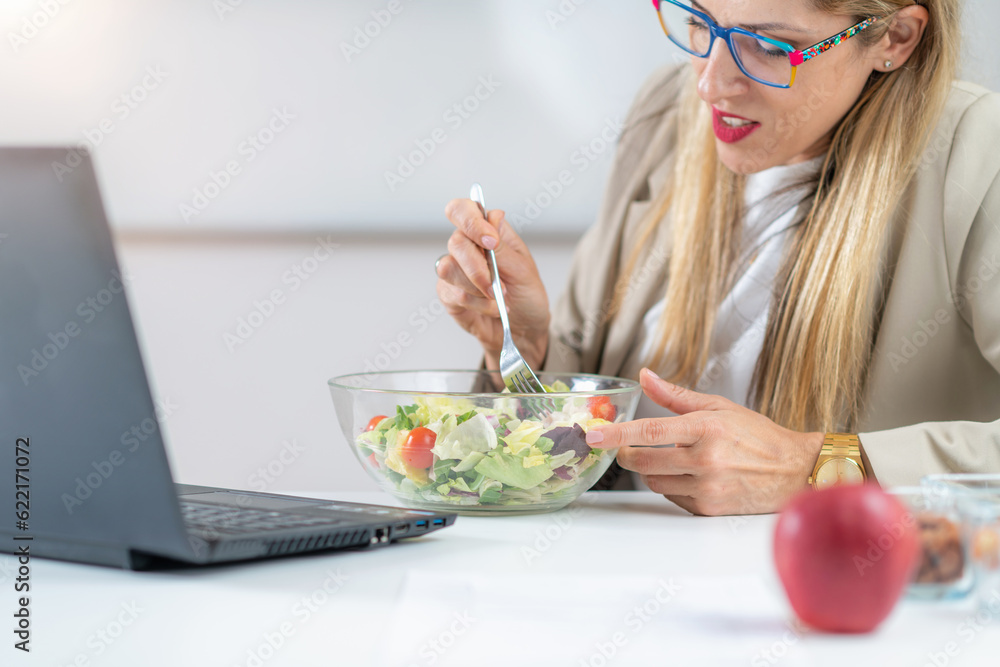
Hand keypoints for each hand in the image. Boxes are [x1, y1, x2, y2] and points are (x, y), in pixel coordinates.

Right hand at [436, 198, 549, 369]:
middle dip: (477, 267)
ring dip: (478, 288)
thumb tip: (493, 216)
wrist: (523, 330)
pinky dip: (476, 303)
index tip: (490, 242)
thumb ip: (503, 246)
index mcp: (487, 232)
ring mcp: (455, 270)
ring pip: (448, 268)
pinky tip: (491, 308)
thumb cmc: (526, 296)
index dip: (471, 221)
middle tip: (498, 286)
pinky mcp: (448, 294)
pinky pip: (452, 293)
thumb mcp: (524, 270)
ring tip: (499, 298)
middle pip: (455, 242)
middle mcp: (468, 248)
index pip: (463, 210)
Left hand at [586, 369, 824, 515]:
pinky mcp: (709, 509)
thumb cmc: (758, 436)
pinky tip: (691, 476)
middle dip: (628, 453)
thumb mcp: (719, 407)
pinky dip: (673, 486)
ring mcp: (707, 487)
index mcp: (706, 428)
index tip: (594, 436)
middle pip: (642, 462)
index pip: (650, 431)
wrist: (795, 471)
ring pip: (654, 481)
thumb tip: (645, 376)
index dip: (617, 434)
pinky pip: (672, 497)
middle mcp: (706, 459)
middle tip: (629, 446)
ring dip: (652, 470)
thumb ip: (675, 395)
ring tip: (675, 459)